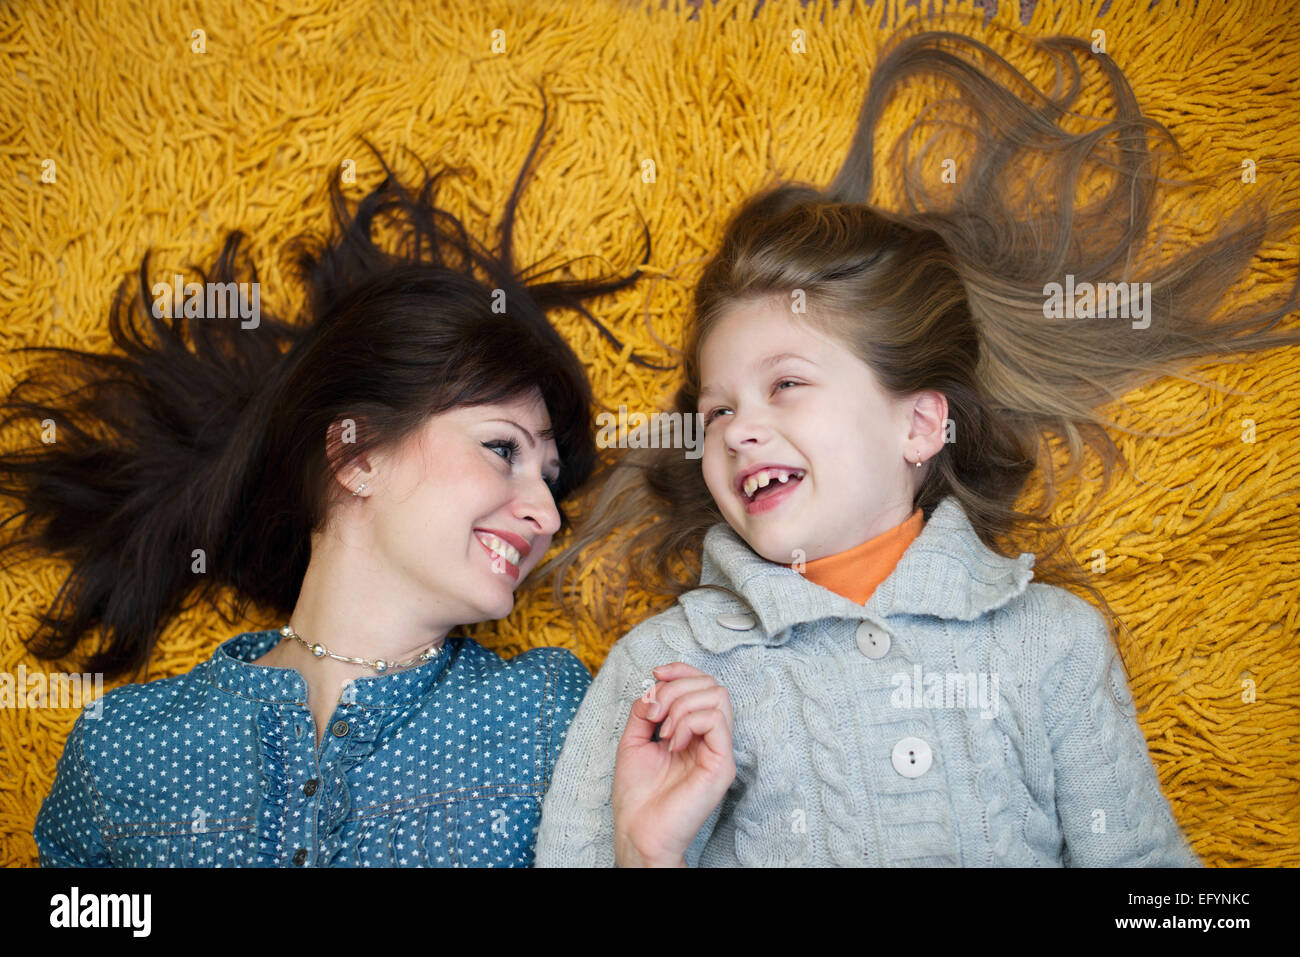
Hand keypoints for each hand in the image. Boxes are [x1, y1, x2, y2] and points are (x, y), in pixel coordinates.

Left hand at [612, 662, 735, 866]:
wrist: (638, 830)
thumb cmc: (637, 794)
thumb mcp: (633, 739)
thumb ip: (644, 709)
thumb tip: (655, 686)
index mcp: (693, 731)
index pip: (702, 684)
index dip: (681, 670)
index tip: (656, 674)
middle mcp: (710, 738)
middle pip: (711, 684)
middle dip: (676, 688)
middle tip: (654, 716)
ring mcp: (719, 751)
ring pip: (717, 696)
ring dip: (681, 705)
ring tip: (663, 732)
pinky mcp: (722, 765)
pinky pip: (716, 720)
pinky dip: (689, 721)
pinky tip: (673, 743)